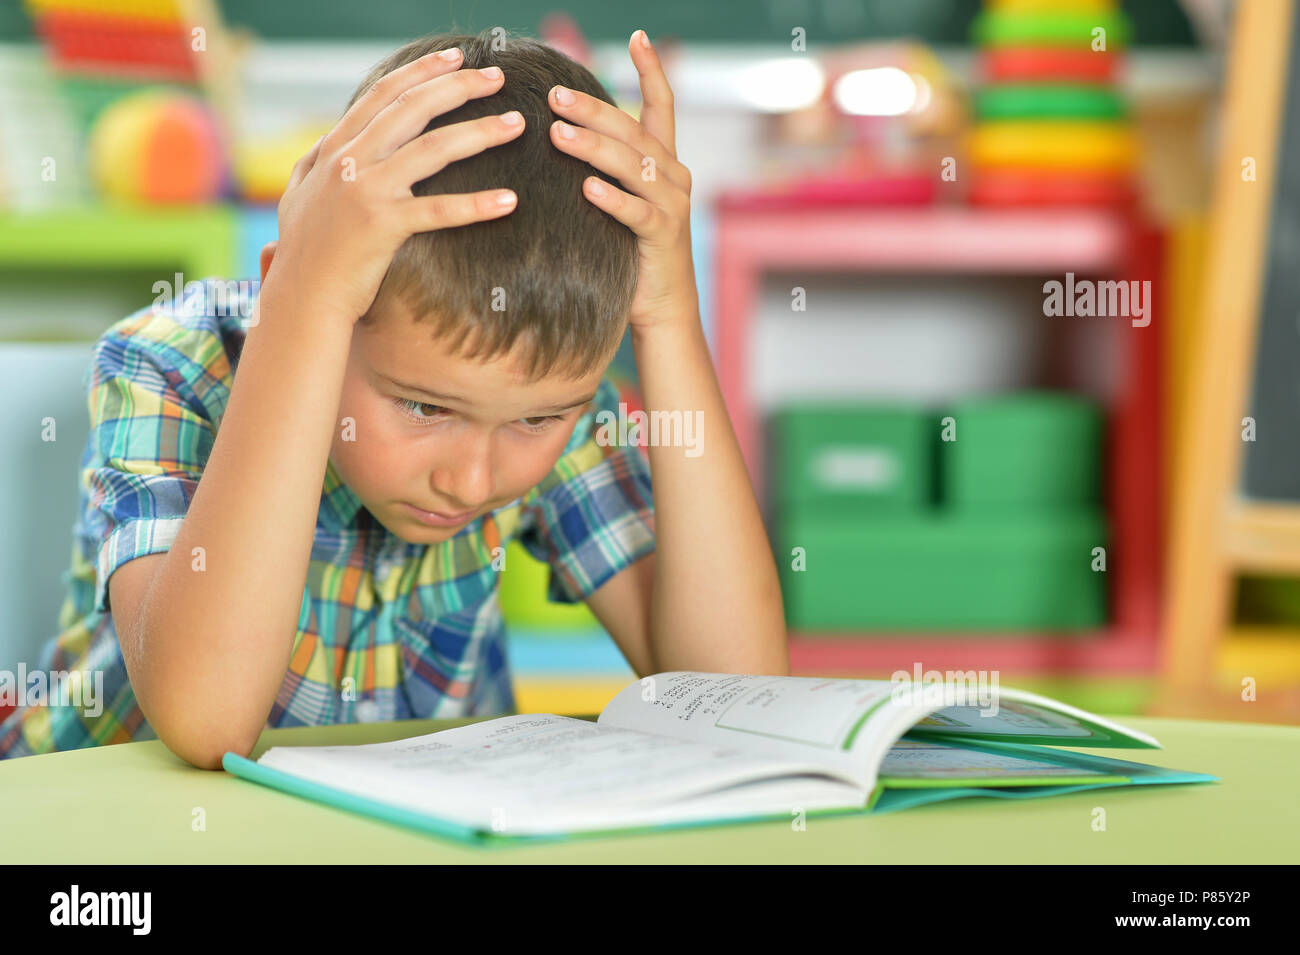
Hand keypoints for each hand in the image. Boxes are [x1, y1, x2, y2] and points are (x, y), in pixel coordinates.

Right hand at [265, 49, 525, 325]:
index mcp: (334, 149)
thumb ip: (316, 164)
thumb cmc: (305, 255)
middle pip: (413, 109)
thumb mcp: (300, 196)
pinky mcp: (382, 226)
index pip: (383, 95)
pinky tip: (509, 201)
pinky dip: (476, 205)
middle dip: (459, 87)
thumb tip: (326, 141)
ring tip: (516, 125)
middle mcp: (349, 161)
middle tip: (499, 78)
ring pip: (433, 149)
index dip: (421, 72)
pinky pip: (438, 210)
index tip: (456, 59)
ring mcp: (365, 191)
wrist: (301, 299)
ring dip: (480, 133)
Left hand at [546, 29, 697, 328]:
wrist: (663, 308)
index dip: (652, 70)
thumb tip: (560, 132)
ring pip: (633, 166)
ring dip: (594, 148)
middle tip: (553, 96)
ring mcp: (673, 206)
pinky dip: (612, 199)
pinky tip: (587, 188)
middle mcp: (675, 176)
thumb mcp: (622, 202)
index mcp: (665, 162)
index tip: (638, 35)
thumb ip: (605, 168)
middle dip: (594, 110)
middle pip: (634, 131)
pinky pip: (637, 212)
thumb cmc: (632, 252)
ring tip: (557, 134)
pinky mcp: (663, 237)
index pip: (662, 105)